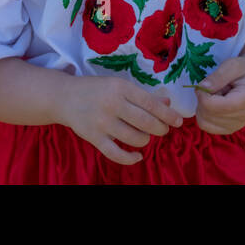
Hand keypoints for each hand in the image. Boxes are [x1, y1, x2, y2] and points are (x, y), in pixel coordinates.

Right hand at [57, 75, 185, 166]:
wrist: (65, 97)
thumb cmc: (97, 89)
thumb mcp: (119, 85)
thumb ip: (143, 95)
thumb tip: (167, 102)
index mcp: (120, 88)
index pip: (151, 103)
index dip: (168, 114)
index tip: (178, 121)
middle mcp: (112, 104)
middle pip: (145, 122)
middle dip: (160, 129)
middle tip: (163, 130)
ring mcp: (102, 122)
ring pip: (134, 138)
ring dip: (146, 140)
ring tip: (145, 136)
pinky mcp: (94, 137)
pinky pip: (116, 154)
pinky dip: (130, 158)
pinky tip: (138, 156)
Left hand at [194, 56, 244, 134]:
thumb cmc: (242, 70)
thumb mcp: (232, 65)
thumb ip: (218, 76)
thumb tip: (203, 87)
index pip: (216, 106)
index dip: (203, 96)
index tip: (203, 85)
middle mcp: (244, 117)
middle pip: (209, 115)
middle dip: (202, 100)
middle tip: (210, 89)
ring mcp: (237, 125)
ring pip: (205, 122)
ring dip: (202, 108)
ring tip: (213, 97)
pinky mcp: (229, 129)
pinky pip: (207, 127)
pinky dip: (204, 115)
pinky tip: (212, 105)